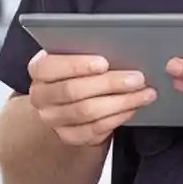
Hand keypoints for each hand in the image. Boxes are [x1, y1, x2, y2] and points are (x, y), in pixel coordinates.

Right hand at [27, 50, 157, 146]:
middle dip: (110, 84)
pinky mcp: (68, 136)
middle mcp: (40, 96)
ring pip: (87, 112)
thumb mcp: (75, 54)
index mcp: (39, 69)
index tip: (104, 62)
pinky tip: (132, 108)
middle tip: (137, 78)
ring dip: (120, 102)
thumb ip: (86, 50)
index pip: (51, 67)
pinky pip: (94, 130)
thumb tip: (116, 46)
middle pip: (74, 91)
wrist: (67, 101)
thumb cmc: (76, 70)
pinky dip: (117, 118)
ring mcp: (53, 119)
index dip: (78, 65)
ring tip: (144, 93)